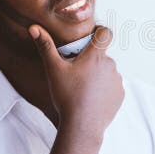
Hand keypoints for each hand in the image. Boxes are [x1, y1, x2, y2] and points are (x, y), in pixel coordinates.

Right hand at [29, 24, 123, 141]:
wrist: (82, 125)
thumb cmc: (67, 96)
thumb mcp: (54, 69)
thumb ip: (45, 46)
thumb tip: (34, 27)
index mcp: (96, 56)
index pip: (105, 32)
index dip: (99, 32)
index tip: (89, 40)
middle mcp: (110, 65)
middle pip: (102, 55)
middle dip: (91, 60)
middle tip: (75, 72)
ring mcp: (117, 80)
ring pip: (107, 71)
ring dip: (97, 75)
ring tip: (82, 88)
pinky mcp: (120, 94)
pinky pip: (112, 86)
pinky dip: (103, 89)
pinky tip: (91, 98)